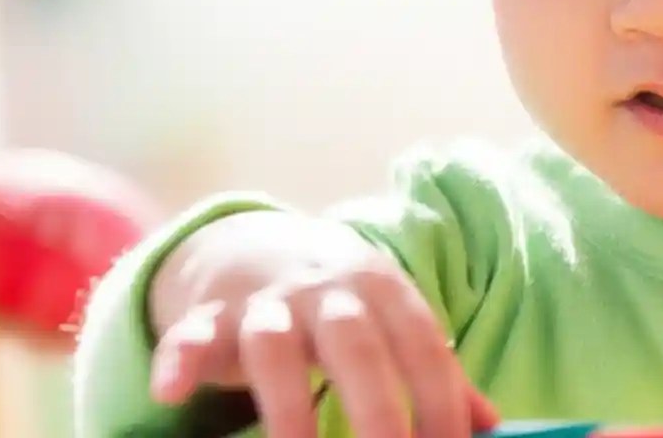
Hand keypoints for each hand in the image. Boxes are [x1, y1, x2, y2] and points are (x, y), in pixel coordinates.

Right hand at [148, 212, 497, 437]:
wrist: (256, 243)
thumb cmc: (340, 300)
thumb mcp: (391, 319)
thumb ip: (434, 370)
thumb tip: (491, 425)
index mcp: (383, 289)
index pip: (422, 344)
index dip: (441, 400)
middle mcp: (327, 289)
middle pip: (355, 345)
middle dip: (377, 408)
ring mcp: (266, 301)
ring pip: (275, 346)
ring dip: (288, 405)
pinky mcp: (209, 316)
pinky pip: (193, 335)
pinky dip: (182, 360)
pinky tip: (171, 393)